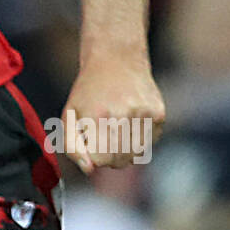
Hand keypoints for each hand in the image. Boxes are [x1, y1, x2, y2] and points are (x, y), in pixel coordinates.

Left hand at [59, 56, 165, 175]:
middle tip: (104, 134)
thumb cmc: (89, 91)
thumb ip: (72, 146)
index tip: (91, 140)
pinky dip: (140, 139)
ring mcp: (144, 115)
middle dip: (109, 155)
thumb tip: (89, 170)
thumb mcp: (69, 114)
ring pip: (136, 156)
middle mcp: (124, 116)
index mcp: (98, 117)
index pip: (99, 161)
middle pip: (119, 161)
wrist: (116, 59)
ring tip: (117, 127)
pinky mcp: (159, 114)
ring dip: (125, 149)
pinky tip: (131, 120)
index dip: (93, 154)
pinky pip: (150, 144)